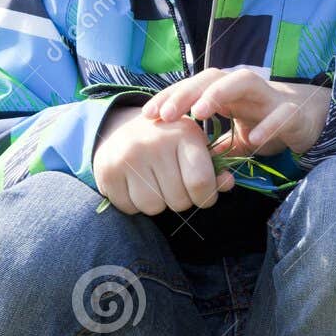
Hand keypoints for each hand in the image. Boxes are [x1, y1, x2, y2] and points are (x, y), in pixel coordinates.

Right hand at [92, 102, 234, 215]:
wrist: (120, 128)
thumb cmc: (167, 142)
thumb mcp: (194, 146)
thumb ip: (214, 167)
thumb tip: (227, 185)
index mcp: (183, 133)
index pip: (200, 182)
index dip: (206, 197)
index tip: (202, 194)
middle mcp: (155, 142)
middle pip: (178, 200)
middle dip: (181, 201)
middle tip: (174, 186)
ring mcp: (129, 156)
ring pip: (153, 207)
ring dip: (158, 204)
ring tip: (155, 185)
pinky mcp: (108, 170)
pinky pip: (129, 207)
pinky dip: (134, 204)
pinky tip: (135, 186)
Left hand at [138, 65, 330, 158]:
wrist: (307, 120)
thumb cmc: (264, 123)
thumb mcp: (232, 137)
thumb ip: (211, 144)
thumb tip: (179, 158)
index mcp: (226, 92)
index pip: (193, 87)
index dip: (170, 97)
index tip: (148, 115)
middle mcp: (243, 88)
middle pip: (212, 78)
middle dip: (186, 93)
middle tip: (166, 114)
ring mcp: (268, 96)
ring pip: (243, 82)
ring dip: (219, 93)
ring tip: (200, 112)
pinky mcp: (292, 112)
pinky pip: (281, 114)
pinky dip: (268, 125)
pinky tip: (253, 139)